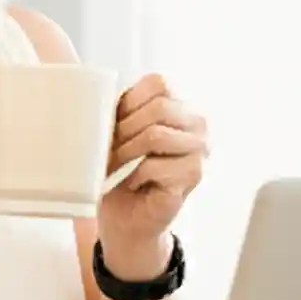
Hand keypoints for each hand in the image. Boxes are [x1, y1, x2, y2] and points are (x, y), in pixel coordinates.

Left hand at [99, 74, 208, 248]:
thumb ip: (122, 110)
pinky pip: (154, 165)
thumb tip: (100, 95)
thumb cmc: (122, 169)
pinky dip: (134, 175)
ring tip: (115, 165)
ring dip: (126, 152)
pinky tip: (132, 183)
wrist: (127, 216)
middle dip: (124, 128)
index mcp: (181, 105)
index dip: (128, 102)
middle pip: (158, 107)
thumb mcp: (120, 131)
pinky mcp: (194, 176)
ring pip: (156, 135)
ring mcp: (200, 150)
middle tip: (108, 148)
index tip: (112, 123)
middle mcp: (199, 124)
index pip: (158, 83)